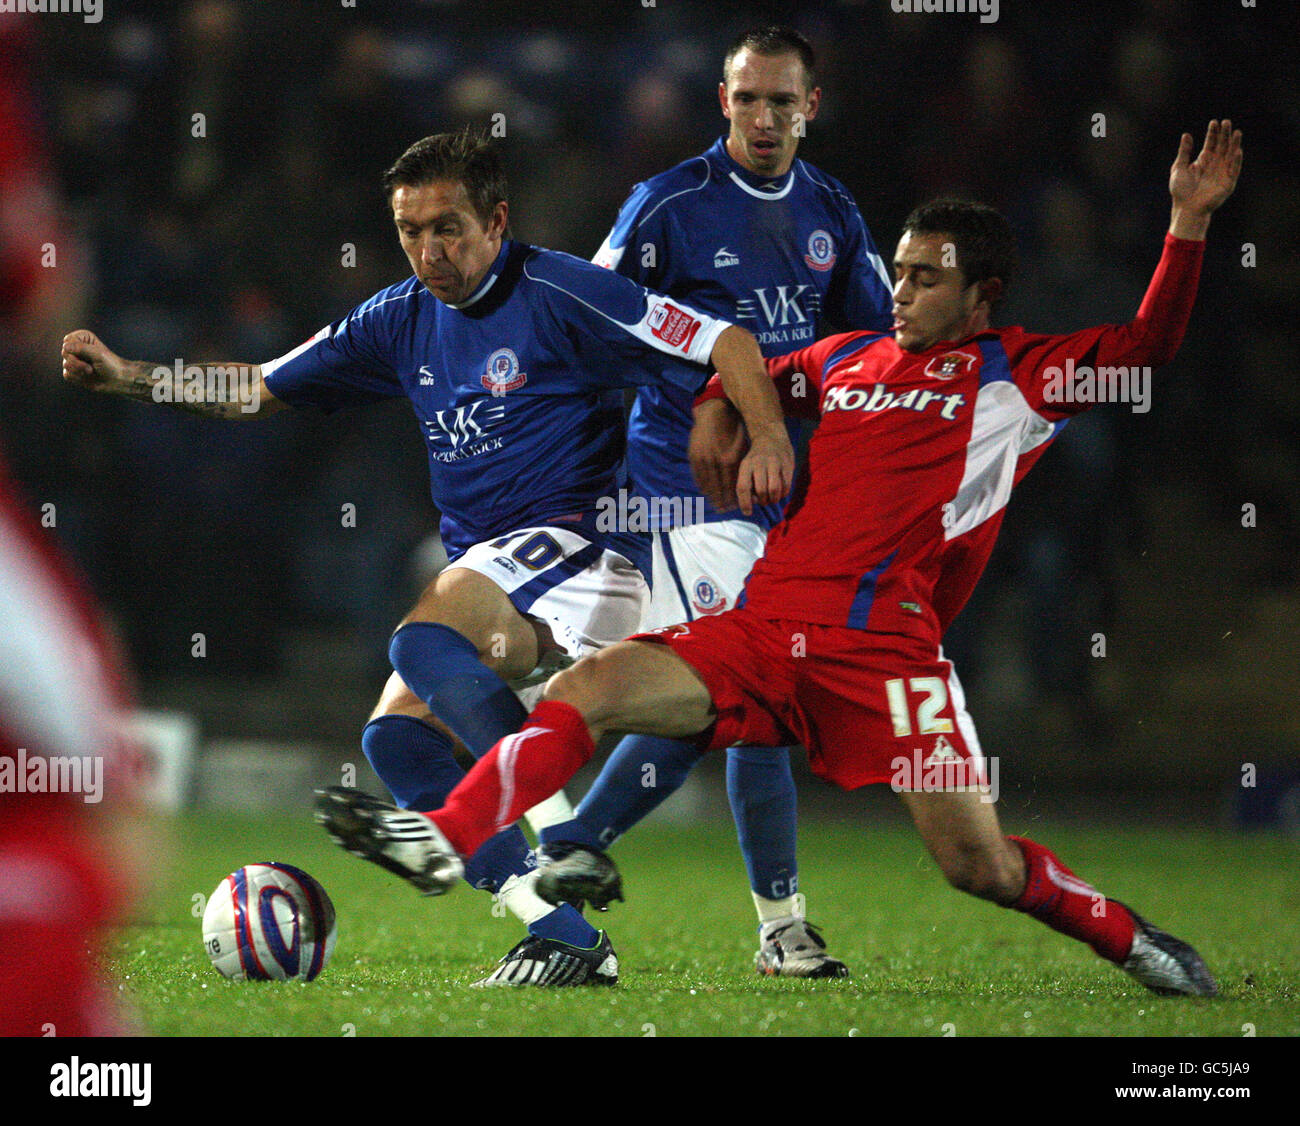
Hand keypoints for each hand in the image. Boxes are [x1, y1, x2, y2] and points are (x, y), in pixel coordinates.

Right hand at [61, 330, 126, 390]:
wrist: (118, 380)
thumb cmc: (111, 364)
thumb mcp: (98, 354)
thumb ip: (81, 348)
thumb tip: (65, 347)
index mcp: (82, 338)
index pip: (68, 341)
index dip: (74, 350)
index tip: (88, 355)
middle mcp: (76, 348)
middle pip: (65, 353)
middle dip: (77, 363)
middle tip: (90, 369)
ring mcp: (74, 360)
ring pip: (65, 365)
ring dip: (79, 371)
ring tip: (91, 372)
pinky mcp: (74, 371)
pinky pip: (67, 375)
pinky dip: (77, 378)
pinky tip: (87, 377)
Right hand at [689, 399, 747, 510]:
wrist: (714, 413)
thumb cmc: (733, 430)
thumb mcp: (741, 447)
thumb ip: (741, 466)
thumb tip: (744, 485)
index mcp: (729, 459)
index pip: (730, 486)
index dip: (732, 498)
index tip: (734, 506)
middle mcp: (715, 461)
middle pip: (718, 488)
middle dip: (721, 501)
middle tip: (724, 510)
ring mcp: (702, 459)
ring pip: (706, 484)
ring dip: (711, 495)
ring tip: (715, 504)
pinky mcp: (693, 456)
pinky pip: (697, 476)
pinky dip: (702, 485)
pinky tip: (706, 491)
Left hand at [735, 428, 793, 515]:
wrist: (772, 439)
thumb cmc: (756, 460)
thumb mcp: (746, 468)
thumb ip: (746, 485)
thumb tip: (749, 506)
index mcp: (746, 465)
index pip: (743, 487)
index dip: (745, 503)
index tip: (747, 512)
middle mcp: (760, 463)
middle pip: (761, 490)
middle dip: (763, 501)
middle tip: (763, 502)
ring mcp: (775, 463)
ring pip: (775, 489)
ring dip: (773, 499)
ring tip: (772, 499)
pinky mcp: (787, 464)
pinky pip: (786, 485)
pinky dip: (783, 493)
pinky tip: (780, 492)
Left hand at [1169, 119, 1242, 235]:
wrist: (1186, 208)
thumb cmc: (1181, 190)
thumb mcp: (1179, 168)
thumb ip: (1184, 152)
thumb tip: (1186, 134)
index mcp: (1204, 160)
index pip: (1211, 143)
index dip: (1213, 133)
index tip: (1214, 122)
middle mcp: (1215, 164)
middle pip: (1222, 146)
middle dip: (1225, 134)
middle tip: (1227, 122)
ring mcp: (1223, 172)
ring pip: (1231, 155)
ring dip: (1234, 144)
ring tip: (1236, 132)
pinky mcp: (1228, 182)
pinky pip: (1234, 169)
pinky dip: (1236, 161)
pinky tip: (1237, 151)